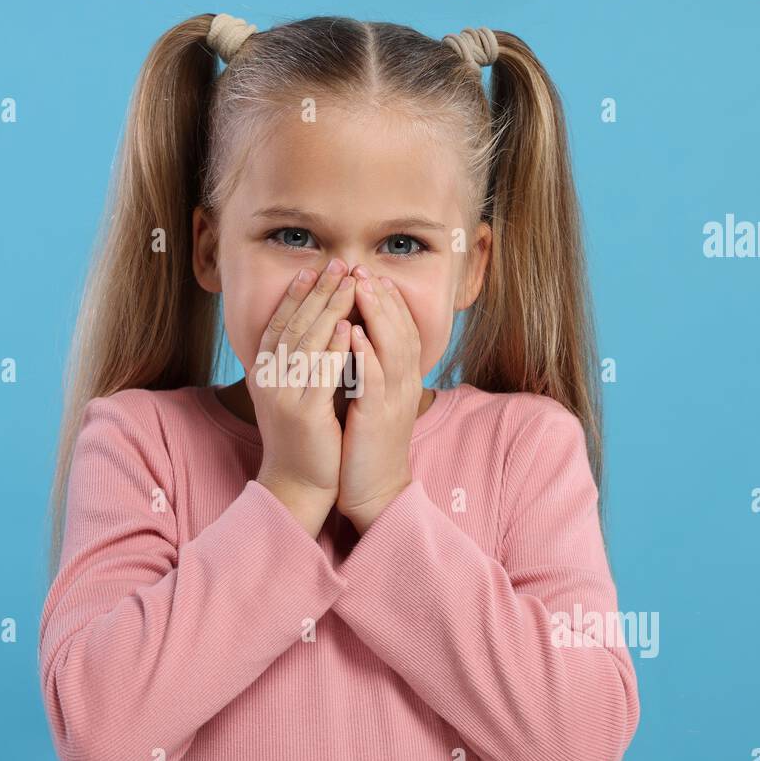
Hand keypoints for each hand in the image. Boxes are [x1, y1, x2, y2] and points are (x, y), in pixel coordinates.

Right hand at [249, 257, 355, 536]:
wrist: (297, 483)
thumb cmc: (304, 436)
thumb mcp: (294, 391)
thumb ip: (299, 361)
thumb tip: (316, 325)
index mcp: (264, 372)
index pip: (280, 323)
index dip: (296, 295)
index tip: (314, 269)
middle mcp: (268, 380)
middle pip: (294, 325)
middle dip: (317, 292)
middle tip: (337, 264)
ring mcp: (283, 396)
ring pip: (308, 343)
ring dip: (329, 309)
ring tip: (349, 283)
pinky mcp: (304, 414)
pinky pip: (321, 373)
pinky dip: (335, 347)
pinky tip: (349, 327)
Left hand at [337, 268, 423, 532]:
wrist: (374, 491)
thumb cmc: (366, 444)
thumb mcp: (372, 399)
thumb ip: (369, 368)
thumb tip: (355, 335)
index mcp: (402, 379)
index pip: (401, 328)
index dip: (388, 300)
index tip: (370, 274)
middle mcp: (404, 385)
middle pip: (401, 330)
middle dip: (382, 298)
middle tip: (362, 269)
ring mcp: (393, 402)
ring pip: (392, 349)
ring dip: (377, 316)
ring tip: (361, 288)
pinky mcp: (377, 420)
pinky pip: (375, 382)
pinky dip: (366, 356)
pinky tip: (355, 336)